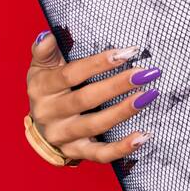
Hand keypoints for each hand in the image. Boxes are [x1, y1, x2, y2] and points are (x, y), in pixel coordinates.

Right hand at [26, 31, 161, 164]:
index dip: (99, 63)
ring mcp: (63, 136)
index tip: (128, 52)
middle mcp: (50, 114)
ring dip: (124, 111)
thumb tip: (47, 36)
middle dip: (118, 85)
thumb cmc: (48, 90)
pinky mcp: (76, 153)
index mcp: (43, 89)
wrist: (40, 127)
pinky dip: (123, 148)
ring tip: (149, 95)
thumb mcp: (41, 69)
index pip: (71, 74)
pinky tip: (144, 135)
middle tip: (146, 72)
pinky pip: (101, 154)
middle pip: (86, 99)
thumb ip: (45, 52)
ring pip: (96, 125)